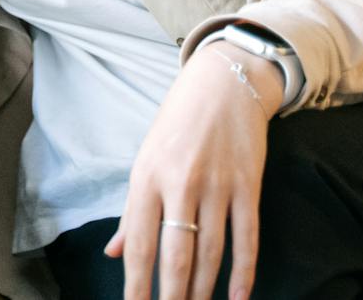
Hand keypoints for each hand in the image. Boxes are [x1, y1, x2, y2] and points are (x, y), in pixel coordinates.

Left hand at [105, 42, 282, 299]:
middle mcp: (179, 184)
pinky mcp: (247, 186)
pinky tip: (237, 297)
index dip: (137, 283)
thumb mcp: (145, 160)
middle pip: (176, 255)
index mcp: (146, 178)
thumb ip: (132, 211)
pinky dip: (244, 273)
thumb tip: (115, 252)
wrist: (223, 84)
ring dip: (204, 290)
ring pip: (211, 253)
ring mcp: (216, 186)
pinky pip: (246, 238)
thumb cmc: (176, 125)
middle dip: (172, 295)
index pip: (140, 243)